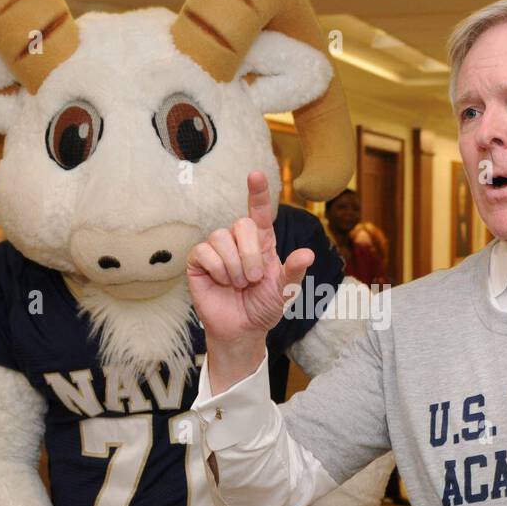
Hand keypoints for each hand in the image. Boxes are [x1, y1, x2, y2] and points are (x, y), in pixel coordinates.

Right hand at [187, 171, 312, 390]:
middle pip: (241, 224)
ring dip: (234, 267)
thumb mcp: (285, 291)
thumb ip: (294, 272)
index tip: (256, 174)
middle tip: (253, 279)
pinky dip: (217, 270)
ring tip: (238, 284)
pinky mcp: (198, 261)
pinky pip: (204, 252)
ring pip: (221, 237)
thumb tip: (308, 254)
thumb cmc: (263, 307)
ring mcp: (217, 249)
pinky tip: (221, 282)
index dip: (257, 192)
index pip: (259, 211)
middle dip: (251, 255)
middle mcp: (238, 241)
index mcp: (261, 242)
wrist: (242, 330)